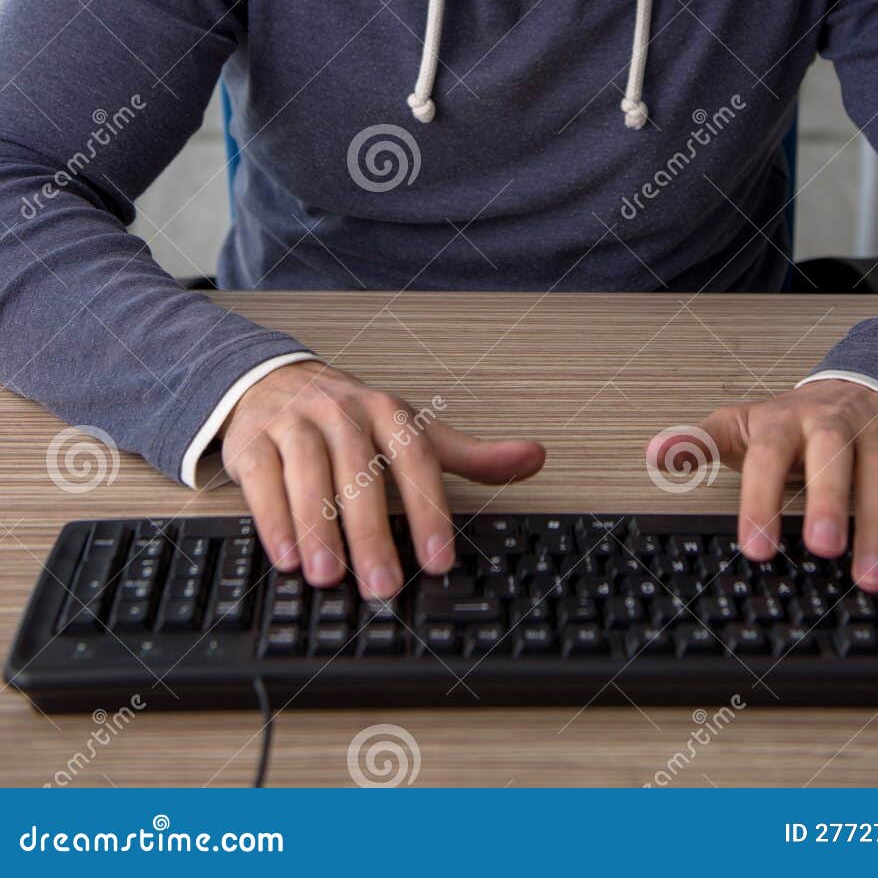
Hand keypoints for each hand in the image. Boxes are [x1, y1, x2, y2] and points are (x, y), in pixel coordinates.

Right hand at [217, 360, 545, 596]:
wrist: (272, 380)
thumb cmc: (350, 419)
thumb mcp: (411, 430)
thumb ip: (470, 454)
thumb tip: (534, 458)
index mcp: (387, 411)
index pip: (414, 459)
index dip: (428, 509)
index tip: (438, 561)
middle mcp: (342, 413)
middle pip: (359, 473)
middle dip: (372, 533)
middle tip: (383, 586)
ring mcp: (294, 424)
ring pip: (308, 474)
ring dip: (318, 527)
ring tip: (329, 575)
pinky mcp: (252, 441)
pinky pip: (262, 478)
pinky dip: (273, 518)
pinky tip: (285, 555)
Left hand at [646, 380, 877, 590]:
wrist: (855, 386)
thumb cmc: (791, 424)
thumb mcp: (741, 428)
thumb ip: (699, 444)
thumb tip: (654, 455)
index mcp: (784, 418)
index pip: (770, 454)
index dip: (761, 499)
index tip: (755, 548)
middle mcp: (834, 420)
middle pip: (834, 454)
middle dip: (830, 501)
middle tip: (822, 550)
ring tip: (873, 580)